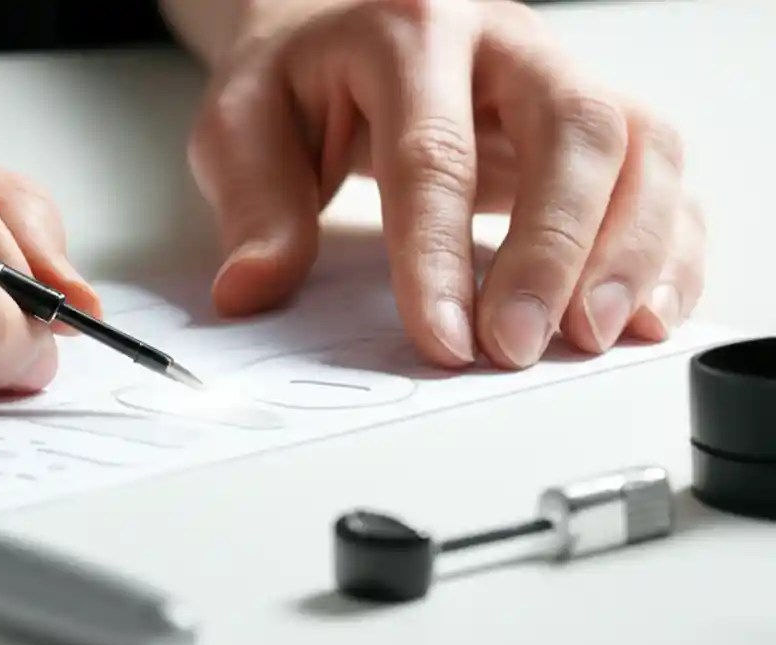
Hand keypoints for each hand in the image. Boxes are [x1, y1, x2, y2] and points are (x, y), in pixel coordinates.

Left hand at [185, 0, 702, 367]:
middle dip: (553, 252)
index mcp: (408, 31)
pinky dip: (667, 243)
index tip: (443, 339)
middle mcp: (503, 42)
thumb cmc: (299, 77)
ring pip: (638, 143)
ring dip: (630, 250)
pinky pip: (660, 169)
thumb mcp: (244, 123)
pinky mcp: (592, 116)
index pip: (434, 152)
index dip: (439, 255)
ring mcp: (559, 73)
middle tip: (516, 344)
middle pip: (571, 131)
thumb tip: (252, 290)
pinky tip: (643, 309)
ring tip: (592, 336)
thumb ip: (255, 203)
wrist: (338, 22)